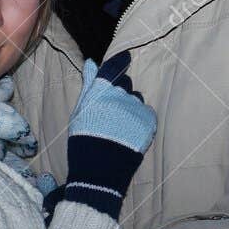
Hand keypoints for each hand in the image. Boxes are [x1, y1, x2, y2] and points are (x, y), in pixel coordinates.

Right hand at [52, 52, 154, 223]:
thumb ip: (88, 85)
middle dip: (120, 93)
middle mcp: (120, 96)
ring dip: (130, 107)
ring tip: (120, 127)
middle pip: (125, 85)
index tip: (125, 58)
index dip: (120, 62)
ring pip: (136, 100)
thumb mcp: (80, 112)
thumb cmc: (84, 140)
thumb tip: (90, 62)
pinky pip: (146, 113)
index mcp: (101, 92)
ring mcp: (136, 108)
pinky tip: (130, 132)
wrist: (100, 170)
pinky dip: (141, 119)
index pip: (113, 68)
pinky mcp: (148, 122)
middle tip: (111, 113)